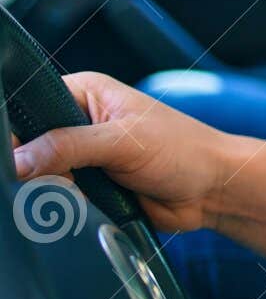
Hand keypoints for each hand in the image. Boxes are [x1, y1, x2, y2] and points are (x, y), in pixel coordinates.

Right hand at [10, 72, 234, 232]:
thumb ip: (68, 146)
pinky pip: (61, 198)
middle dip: (40, 166)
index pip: (31, 106)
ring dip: (57, 188)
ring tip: (86, 188)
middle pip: (30, 145)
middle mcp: (80, 121)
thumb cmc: (185, 152)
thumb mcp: (124, 142)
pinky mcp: (90, 185)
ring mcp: (84, 155)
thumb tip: (18, 159)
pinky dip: (68, 205)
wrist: (213, 191)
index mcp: (86, 93)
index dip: (21, 132)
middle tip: (69, 175)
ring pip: (42, 175)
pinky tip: (88, 203)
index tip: (19, 156)